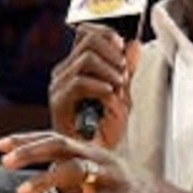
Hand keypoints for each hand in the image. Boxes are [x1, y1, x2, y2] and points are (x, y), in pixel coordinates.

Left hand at [0, 132, 192, 192]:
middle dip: (32, 151)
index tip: (2, 143)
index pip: (56, 139)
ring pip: (75, 171)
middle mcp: (101, 160)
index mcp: (93, 154)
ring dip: (45, 180)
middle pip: (62, 146)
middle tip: (6, 160)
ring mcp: (112, 179)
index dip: (28, 139)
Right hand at [48, 24, 135, 147]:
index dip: (107, 33)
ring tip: (119, 87)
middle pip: (88, 41)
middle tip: (124, 73)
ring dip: (109, 71)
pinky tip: (109, 94)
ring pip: (86, 59)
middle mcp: (64, 73)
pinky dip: (99, 86)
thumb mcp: (123, 93)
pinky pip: (79, 82)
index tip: (123, 47)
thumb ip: (127, 69)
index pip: (86, 33)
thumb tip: (134, 45)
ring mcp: (59, 86)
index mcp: (76, 67)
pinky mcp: (58, 102)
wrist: (94, 159)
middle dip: (113, 54)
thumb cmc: (105, 131)